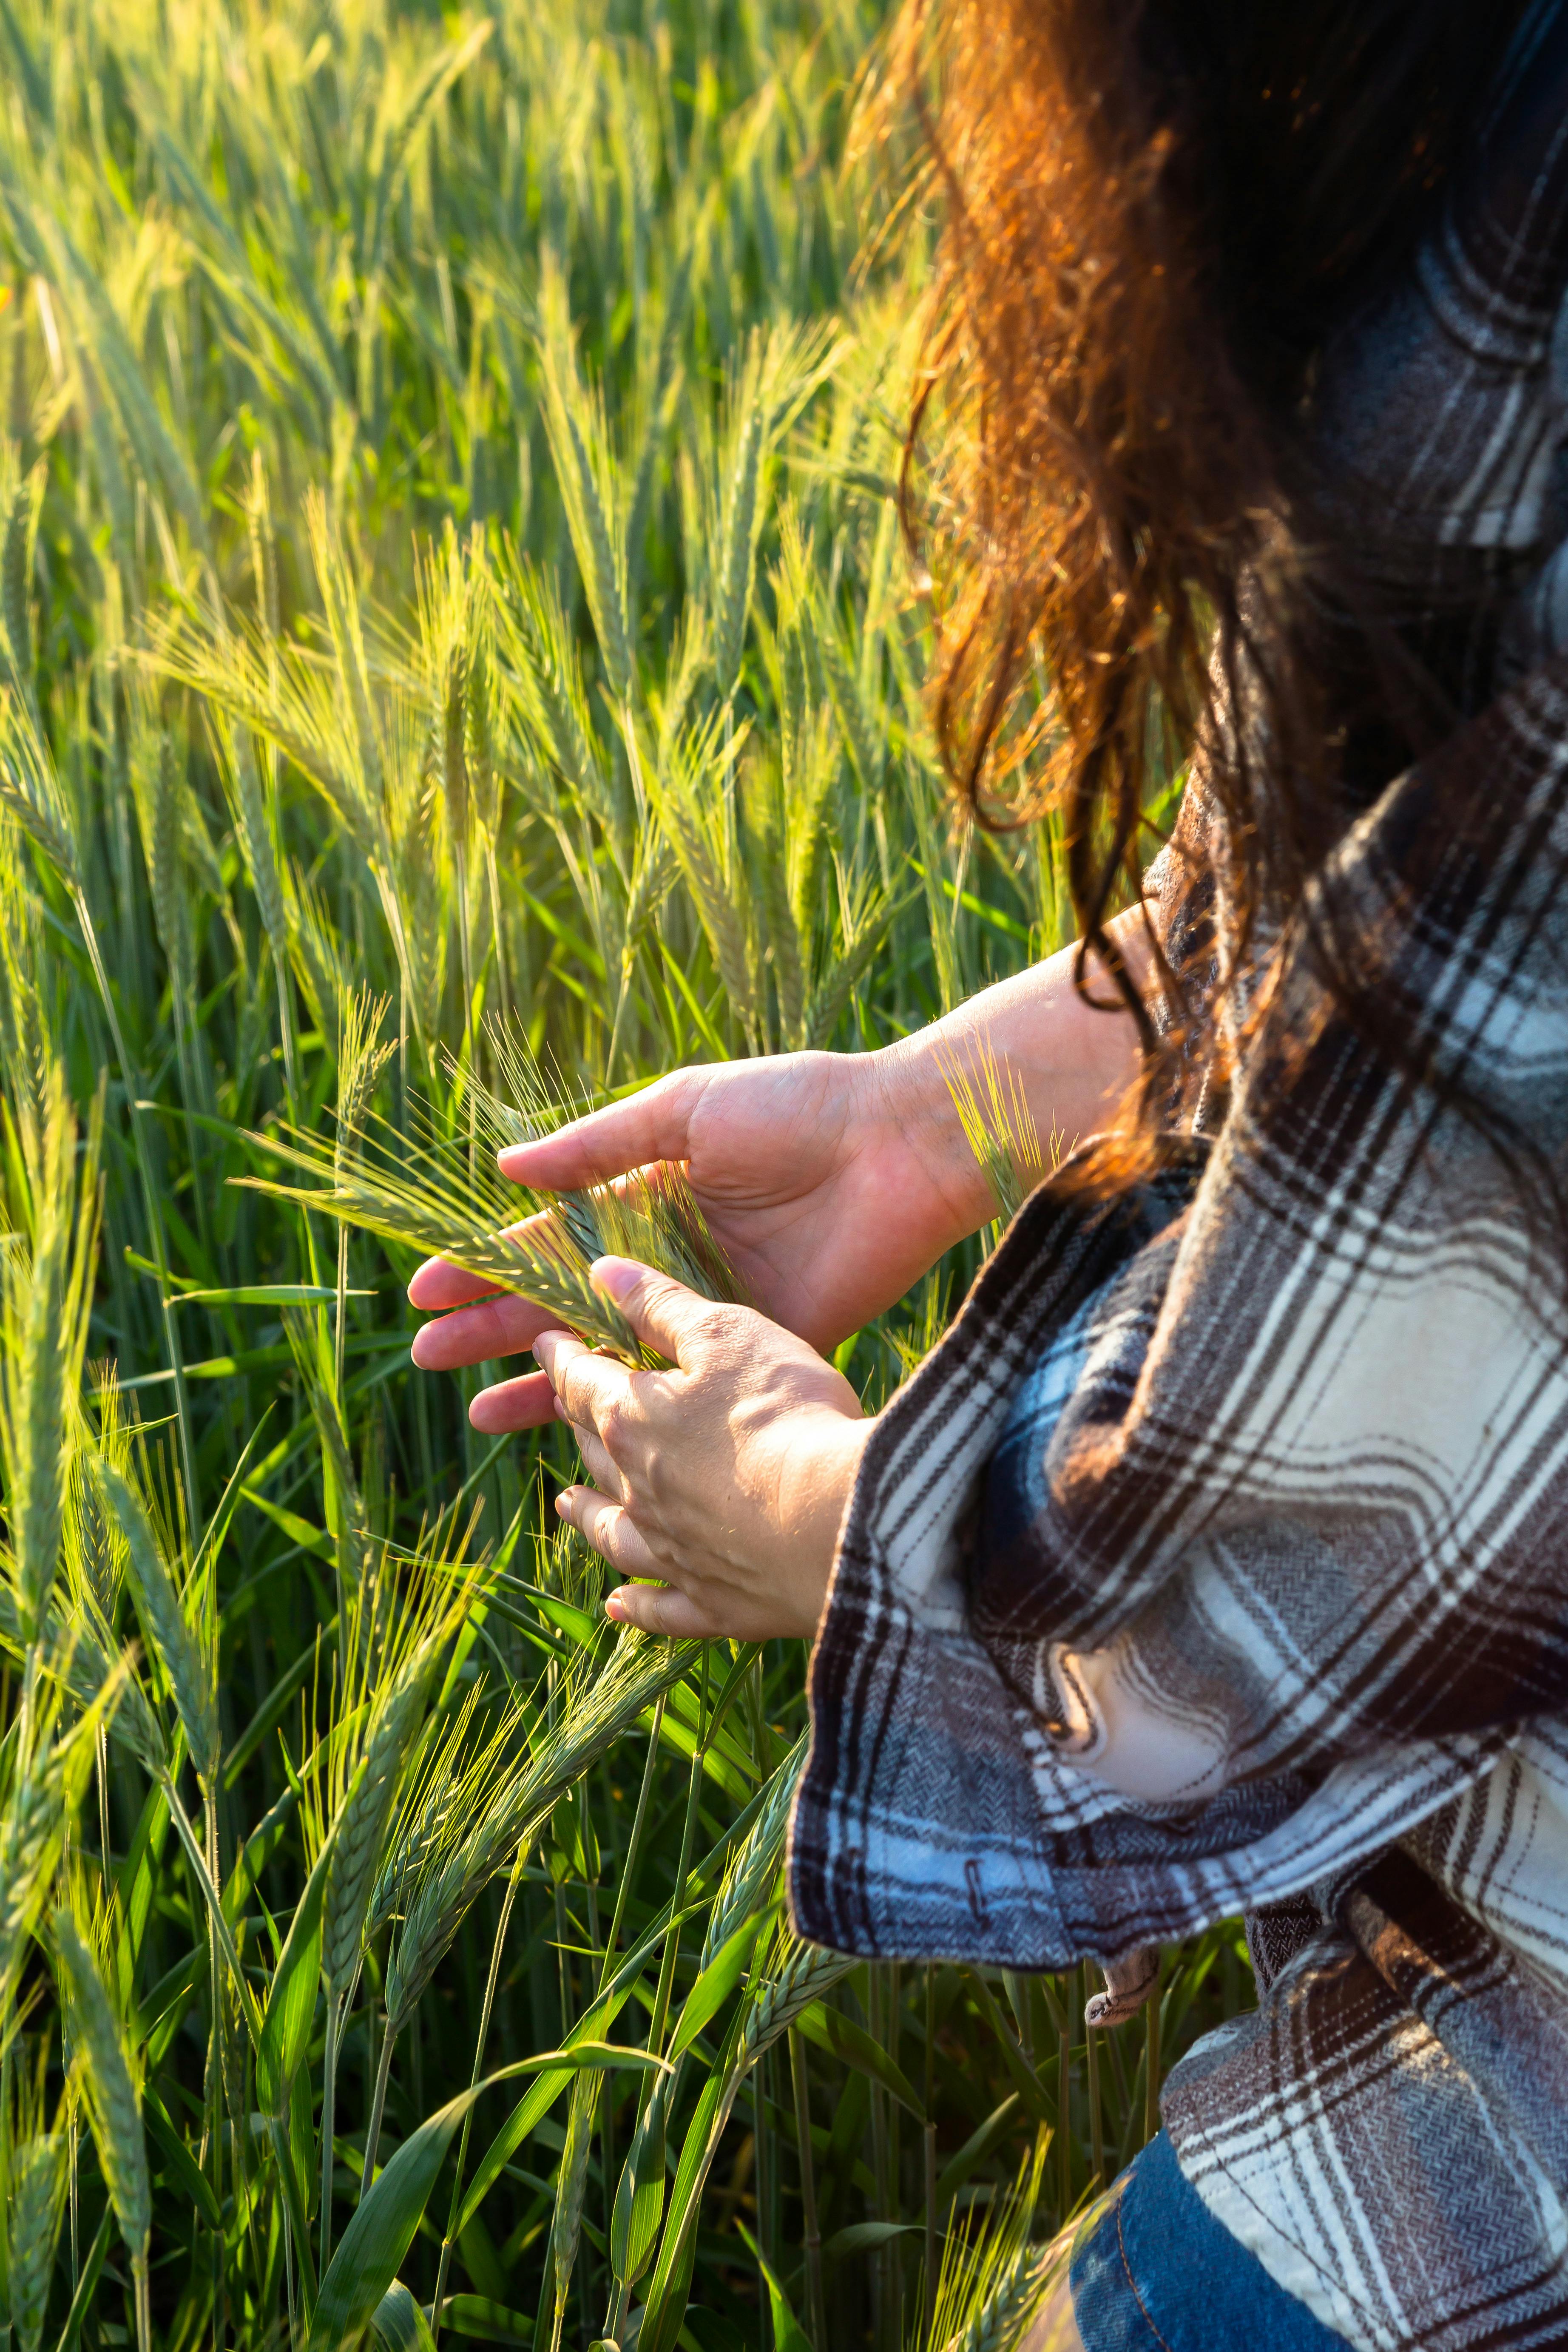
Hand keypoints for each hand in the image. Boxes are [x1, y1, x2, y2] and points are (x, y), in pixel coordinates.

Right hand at [408, 1047, 995, 1421]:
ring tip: (481, 1414)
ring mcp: (707, 1307)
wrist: (901, 1143)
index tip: (427, 1294)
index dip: (487, 1267)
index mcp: (647, 1195)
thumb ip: (597, 1146)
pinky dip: (630, 1409)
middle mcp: (668, 1257)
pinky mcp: (755, 1343)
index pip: (548, 1240)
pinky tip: (577, 1433)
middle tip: (429, 1358)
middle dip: (495, 1330)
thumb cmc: (798, 1107)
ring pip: (609, 1355)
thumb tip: (505, 1169)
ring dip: (546, 1382)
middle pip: (563, 1303)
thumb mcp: (684, 1109)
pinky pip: (679, 1383)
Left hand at [533, 1256, 870, 1640]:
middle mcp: (638, 1490)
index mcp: (633, 1419)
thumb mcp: (727, 1333)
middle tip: (564, 1407)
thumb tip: (602, 1272)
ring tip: (567, 1502)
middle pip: (594, 1451)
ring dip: (587, 1514)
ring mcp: (672, 1553)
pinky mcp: (712, 1603)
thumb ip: (663, 1305)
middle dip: (575, 1423)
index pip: (581, 1381)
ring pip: (612, 1531)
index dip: (561, 1357)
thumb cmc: (783, 1413)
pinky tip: (619, 1604)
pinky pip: (660, 1607)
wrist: (836, 1523)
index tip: (545, 1341)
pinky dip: (635, 1605)